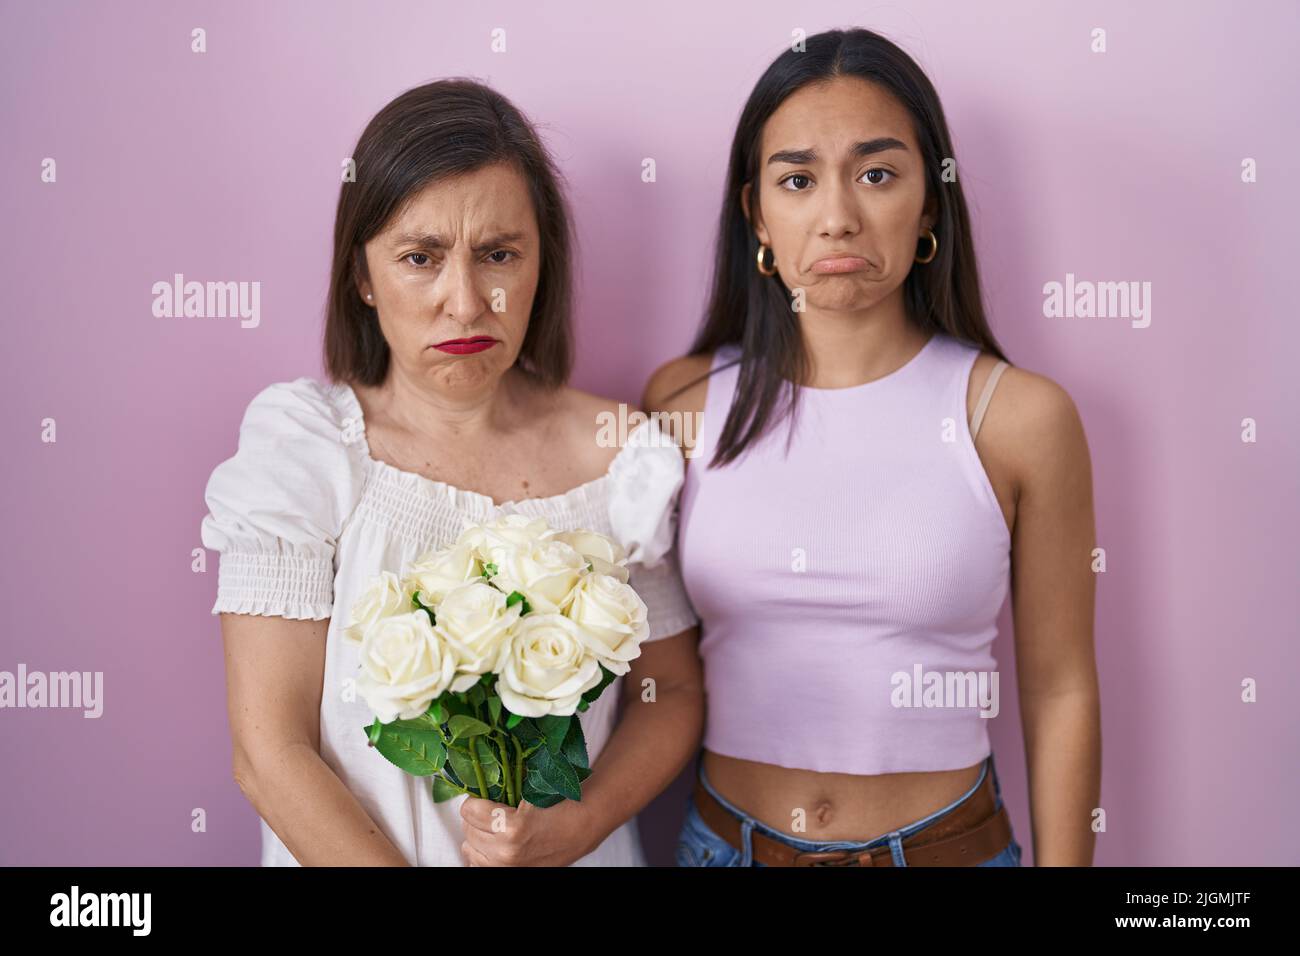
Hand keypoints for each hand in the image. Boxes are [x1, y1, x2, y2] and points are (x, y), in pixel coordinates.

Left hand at [459, 794, 604, 865]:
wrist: (583, 828)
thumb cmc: (560, 804)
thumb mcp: (531, 789)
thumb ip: (501, 787)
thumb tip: (476, 781)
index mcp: (511, 829)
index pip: (469, 811)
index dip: (477, 800)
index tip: (487, 797)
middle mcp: (506, 854)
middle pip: (468, 830)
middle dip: (478, 818)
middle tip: (494, 811)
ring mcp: (508, 869)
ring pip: (469, 849)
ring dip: (478, 836)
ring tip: (496, 828)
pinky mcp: (511, 875)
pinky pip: (478, 865)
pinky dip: (483, 853)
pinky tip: (496, 844)